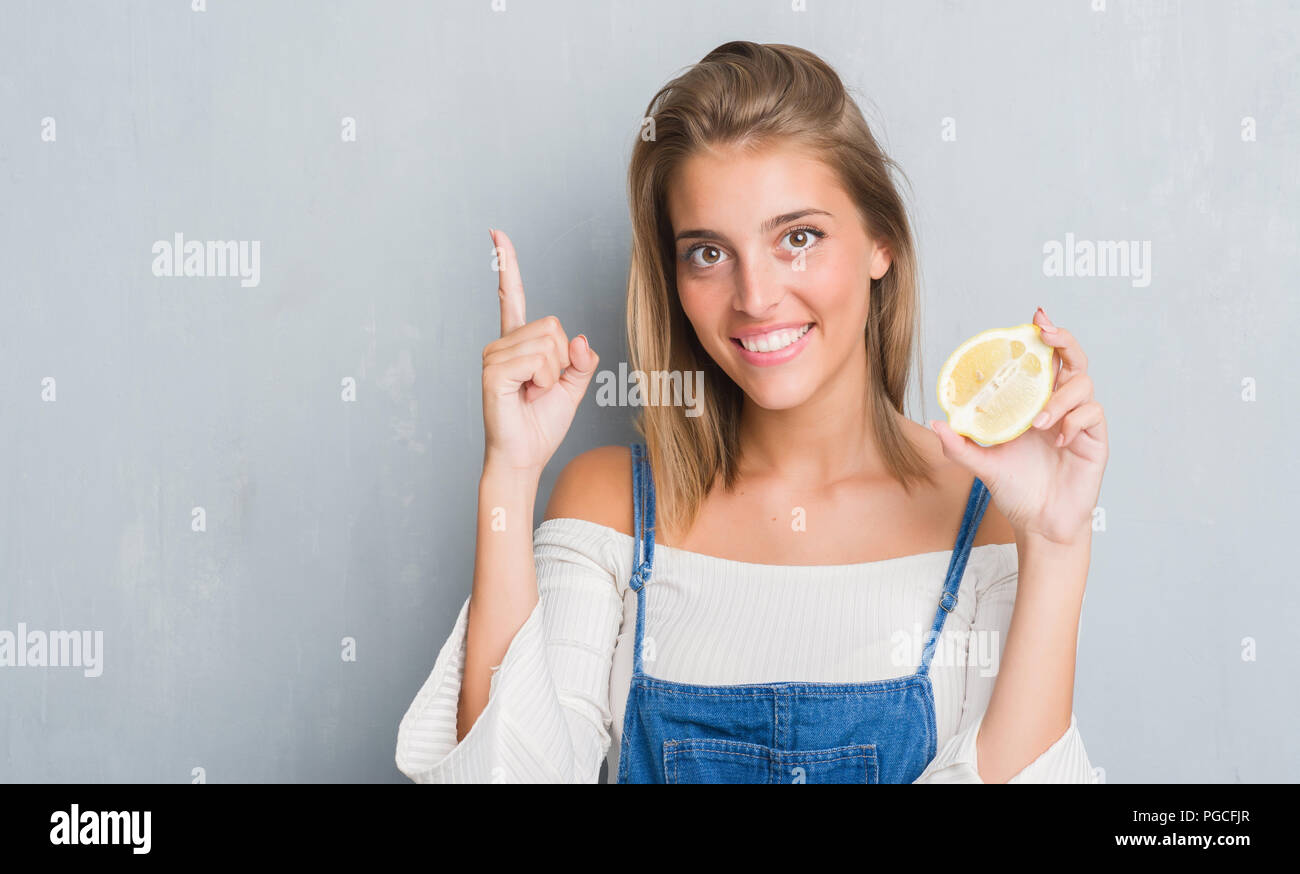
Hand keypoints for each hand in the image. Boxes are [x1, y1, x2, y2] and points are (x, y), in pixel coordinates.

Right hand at [481, 228, 599, 474]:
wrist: (525, 456)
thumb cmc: (541, 425)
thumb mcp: (572, 387)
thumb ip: (580, 361)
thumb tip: (579, 340)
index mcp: (518, 343)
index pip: (513, 296)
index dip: (507, 264)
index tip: (496, 233)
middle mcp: (502, 344)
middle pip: (553, 326)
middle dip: (562, 359)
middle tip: (544, 387)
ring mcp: (494, 356)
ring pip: (548, 343)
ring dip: (552, 374)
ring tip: (533, 393)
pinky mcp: (493, 372)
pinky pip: (537, 360)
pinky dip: (543, 380)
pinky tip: (527, 395)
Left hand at [929, 308, 1107, 545]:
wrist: (1040, 523)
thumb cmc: (1016, 489)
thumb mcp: (982, 465)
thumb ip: (960, 445)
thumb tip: (935, 423)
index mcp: (1034, 404)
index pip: (1042, 362)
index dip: (1042, 338)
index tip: (1033, 319)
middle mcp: (1059, 407)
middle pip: (1072, 360)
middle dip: (1062, 341)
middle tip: (1046, 334)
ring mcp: (1078, 422)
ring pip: (1083, 384)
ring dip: (1059, 397)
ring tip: (1038, 423)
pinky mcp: (1094, 440)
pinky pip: (1091, 415)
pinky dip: (1073, 420)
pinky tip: (1056, 440)